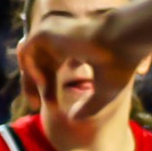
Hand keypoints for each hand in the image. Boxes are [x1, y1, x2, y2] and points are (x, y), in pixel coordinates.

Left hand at [18, 11, 145, 119]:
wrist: (124, 41)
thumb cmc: (120, 64)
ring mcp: (53, 31)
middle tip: (34, 106)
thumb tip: (73, 120)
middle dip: (35, 86)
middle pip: (39, 63)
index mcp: (76, 45)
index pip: (54, 65)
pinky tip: (43, 84)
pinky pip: (26, 51)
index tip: (52, 106)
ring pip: (30, 58)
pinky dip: (31, 69)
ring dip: (31, 81)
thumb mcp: (104, 92)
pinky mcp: (45, 30)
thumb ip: (89, 106)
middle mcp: (62, 37)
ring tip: (36, 102)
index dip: (50, 87)